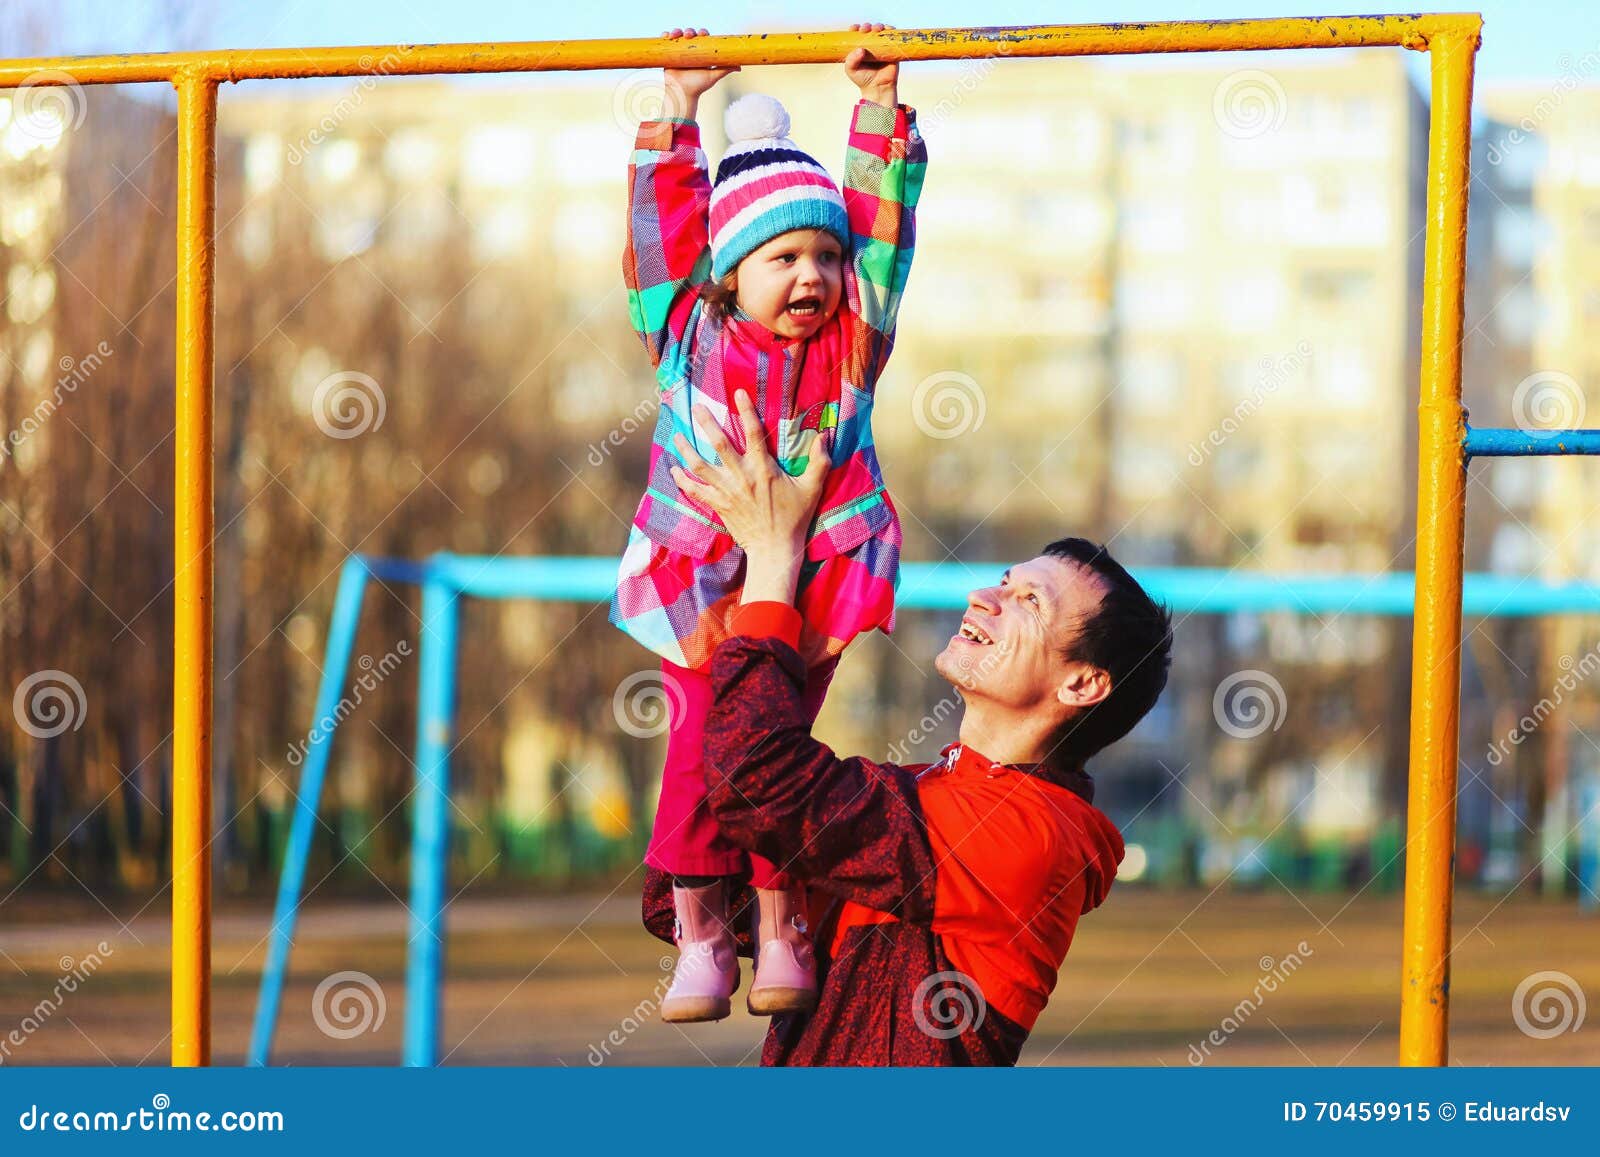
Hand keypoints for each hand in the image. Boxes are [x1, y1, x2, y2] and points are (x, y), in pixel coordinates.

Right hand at [661, 27, 739, 114]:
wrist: (682, 93)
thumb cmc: (698, 86)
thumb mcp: (713, 76)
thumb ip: (725, 70)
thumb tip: (740, 67)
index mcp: (701, 53)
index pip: (703, 38)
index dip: (702, 33)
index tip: (702, 34)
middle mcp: (690, 51)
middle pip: (690, 34)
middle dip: (689, 31)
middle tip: (688, 35)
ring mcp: (679, 52)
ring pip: (678, 36)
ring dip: (677, 31)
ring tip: (675, 34)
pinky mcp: (669, 55)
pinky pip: (667, 42)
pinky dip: (665, 36)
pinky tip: (666, 35)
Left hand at [669, 390, 830, 589]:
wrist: (774, 549)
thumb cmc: (794, 518)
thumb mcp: (811, 489)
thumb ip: (819, 462)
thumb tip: (825, 436)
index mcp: (764, 469)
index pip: (754, 433)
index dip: (746, 411)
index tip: (737, 393)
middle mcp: (742, 477)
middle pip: (719, 444)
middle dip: (706, 423)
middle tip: (695, 407)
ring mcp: (727, 491)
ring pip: (700, 465)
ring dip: (686, 449)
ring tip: (677, 435)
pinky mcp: (718, 505)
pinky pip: (695, 490)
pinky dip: (683, 480)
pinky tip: (674, 469)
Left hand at [845, 22, 896, 104]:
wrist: (878, 88)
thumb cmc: (862, 79)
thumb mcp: (851, 70)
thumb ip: (851, 60)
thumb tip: (861, 49)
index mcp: (859, 47)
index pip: (857, 33)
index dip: (855, 28)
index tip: (854, 29)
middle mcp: (871, 45)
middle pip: (869, 29)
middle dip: (867, 26)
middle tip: (865, 30)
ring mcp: (882, 46)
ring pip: (881, 30)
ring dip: (879, 26)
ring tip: (876, 29)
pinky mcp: (892, 49)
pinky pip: (893, 36)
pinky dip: (891, 30)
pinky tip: (888, 29)